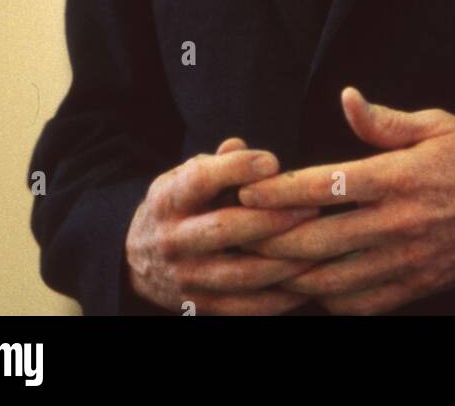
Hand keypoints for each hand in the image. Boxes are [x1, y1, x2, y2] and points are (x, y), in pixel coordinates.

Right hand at [124, 137, 318, 313]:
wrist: (137, 259)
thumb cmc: (177, 206)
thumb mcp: (184, 177)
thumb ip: (217, 163)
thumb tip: (240, 145)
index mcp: (169, 199)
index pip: (200, 180)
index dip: (237, 169)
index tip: (274, 162)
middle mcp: (173, 240)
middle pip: (225, 229)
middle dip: (272, 219)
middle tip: (311, 208)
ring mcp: (186, 277)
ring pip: (241, 274)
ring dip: (283, 263)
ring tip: (318, 249)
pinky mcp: (200, 307)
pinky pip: (245, 308)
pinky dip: (279, 299)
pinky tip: (306, 283)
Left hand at [237, 88, 454, 314]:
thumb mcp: (436, 124)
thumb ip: (384, 121)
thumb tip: (345, 99)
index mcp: (397, 178)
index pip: (325, 186)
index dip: (280, 192)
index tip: (248, 193)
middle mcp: (396, 223)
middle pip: (318, 240)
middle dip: (271, 241)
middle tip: (238, 238)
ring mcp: (406, 260)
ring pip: (333, 279)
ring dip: (293, 275)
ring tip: (262, 267)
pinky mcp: (417, 286)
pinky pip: (362, 304)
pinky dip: (330, 300)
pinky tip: (311, 287)